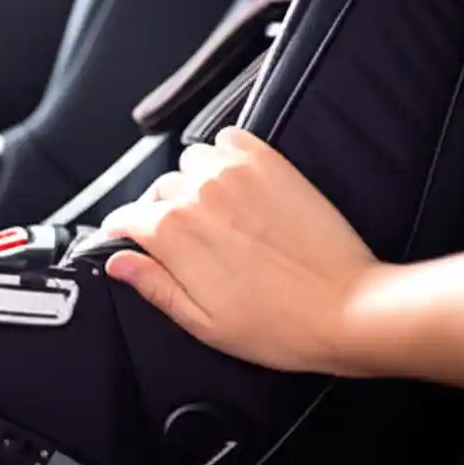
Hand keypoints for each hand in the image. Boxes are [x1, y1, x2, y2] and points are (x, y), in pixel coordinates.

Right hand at [101, 127, 386, 374]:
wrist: (347, 309)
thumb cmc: (279, 325)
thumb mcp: (202, 322)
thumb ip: (154, 285)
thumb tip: (117, 262)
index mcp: (173, 234)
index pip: (125, 218)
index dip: (123, 234)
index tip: (129, 242)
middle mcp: (198, 193)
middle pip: (158, 191)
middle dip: (161, 214)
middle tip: (188, 245)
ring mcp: (235, 173)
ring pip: (191, 162)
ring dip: (194, 182)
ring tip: (215, 214)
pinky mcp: (270, 163)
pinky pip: (229, 139)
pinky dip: (225, 155)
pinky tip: (236, 185)